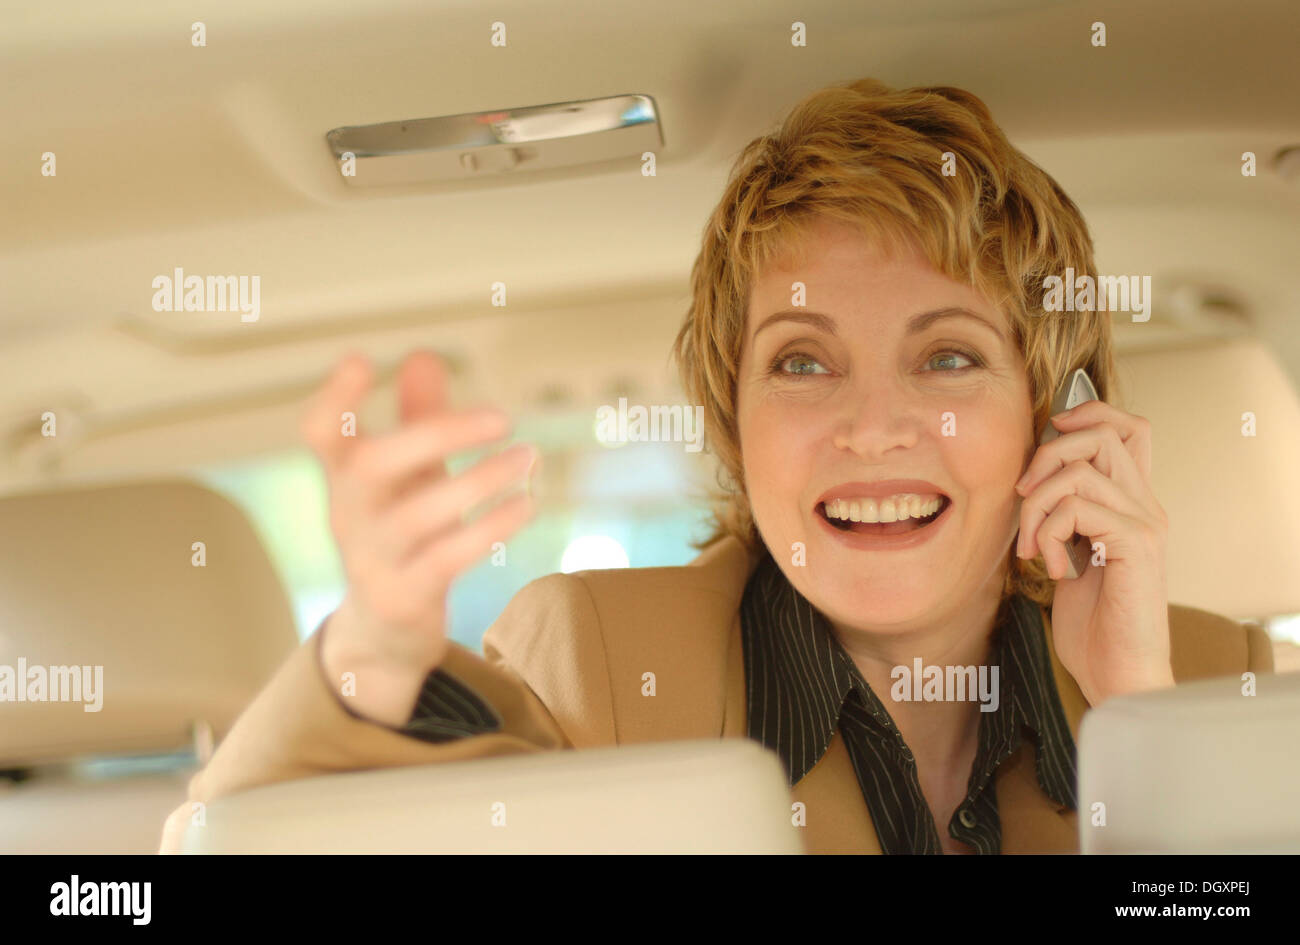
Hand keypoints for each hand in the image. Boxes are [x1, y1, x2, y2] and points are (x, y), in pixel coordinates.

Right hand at [301, 350, 538, 725]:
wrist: (383, 629)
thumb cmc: (400, 531)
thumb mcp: (408, 474)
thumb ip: (417, 416)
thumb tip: (423, 355)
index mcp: (344, 476)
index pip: (321, 433)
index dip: (334, 398)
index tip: (362, 360)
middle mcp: (349, 514)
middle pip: (373, 465)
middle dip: (436, 433)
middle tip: (502, 417)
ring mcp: (372, 558)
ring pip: (420, 514)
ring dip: (481, 481)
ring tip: (527, 457)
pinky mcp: (404, 595)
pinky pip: (447, 557)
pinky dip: (490, 528)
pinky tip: (526, 503)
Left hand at [1014, 400, 1173, 706]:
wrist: (1118, 676)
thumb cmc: (1093, 626)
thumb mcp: (1070, 557)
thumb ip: (1063, 518)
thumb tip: (1027, 484)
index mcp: (1132, 504)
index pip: (1128, 428)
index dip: (1088, 413)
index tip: (1048, 435)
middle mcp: (1146, 506)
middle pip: (1101, 434)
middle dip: (1045, 456)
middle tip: (1022, 499)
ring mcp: (1146, 524)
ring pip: (1079, 470)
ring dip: (1036, 506)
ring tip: (1031, 547)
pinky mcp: (1137, 545)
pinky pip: (1077, 508)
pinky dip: (1049, 533)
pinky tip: (1053, 568)